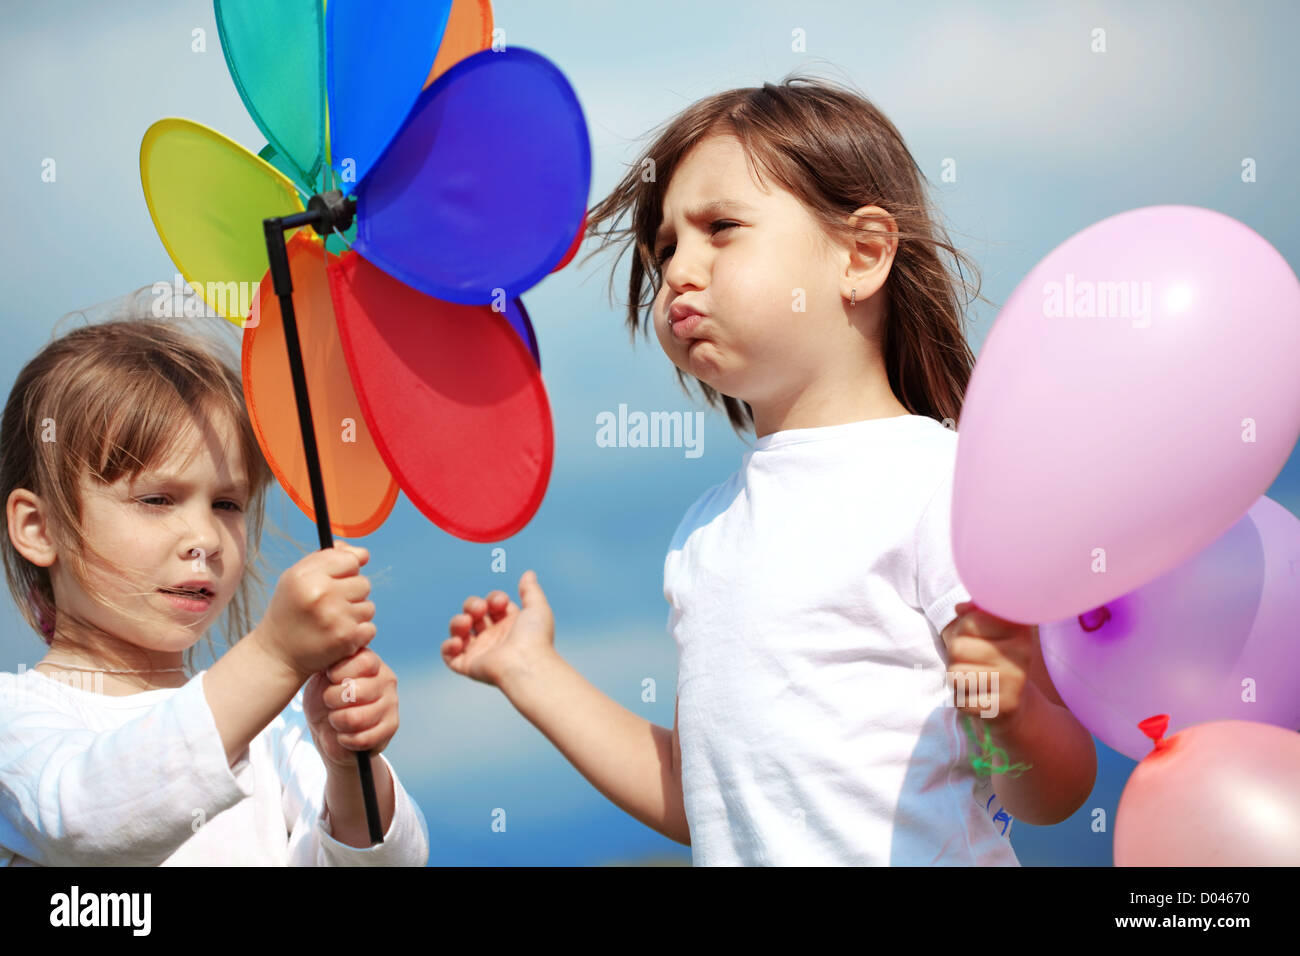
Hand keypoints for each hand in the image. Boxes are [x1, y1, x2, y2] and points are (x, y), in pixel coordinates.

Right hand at [254, 540, 375, 681]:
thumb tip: (363, 554)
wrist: (278, 655)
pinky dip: (358, 634)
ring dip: (356, 615)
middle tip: (330, 606)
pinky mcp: (346, 638)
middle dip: (352, 593)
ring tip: (332, 622)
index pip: (351, 559)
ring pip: (369, 606)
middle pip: (364, 583)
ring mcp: (335, 617)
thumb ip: (329, 557)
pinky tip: (338, 636)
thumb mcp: (298, 577)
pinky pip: (370, 628)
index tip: (333, 582)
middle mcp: (321, 594)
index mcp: (306, 576)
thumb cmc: (291, 611)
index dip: (345, 571)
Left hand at [302, 647, 397, 769]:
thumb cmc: (322, 697)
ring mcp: (391, 703)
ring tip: (335, 719)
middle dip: (332, 701)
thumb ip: (330, 662)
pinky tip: (343, 734)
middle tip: (329, 702)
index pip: (363, 663)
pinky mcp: (391, 727)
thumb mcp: (319, 676)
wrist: (327, 728)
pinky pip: (363, 739)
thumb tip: (337, 652)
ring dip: (337, 722)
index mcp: (370, 660)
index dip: (338, 673)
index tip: (329, 678)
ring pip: (357, 718)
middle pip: (357, 692)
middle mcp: (385, 679)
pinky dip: (346, 740)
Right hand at [441, 570, 554, 686]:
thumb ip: (530, 590)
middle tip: (480, 609)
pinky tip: (459, 641)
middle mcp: (494, 638)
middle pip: (473, 614)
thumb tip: (529, 573)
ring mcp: (481, 652)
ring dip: (458, 621)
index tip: (501, 601)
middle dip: (472, 605)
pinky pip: (450, 656)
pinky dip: (448, 646)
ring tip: (466, 622)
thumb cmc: (534, 637)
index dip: (493, 598)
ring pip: (459, 632)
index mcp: (510, 625)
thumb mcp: (537, 608)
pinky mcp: (469, 666)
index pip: (493, 605)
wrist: (527, 664)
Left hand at [940, 600, 1037, 730]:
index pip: (969, 622)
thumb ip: (971, 614)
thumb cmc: (991, 660)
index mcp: (1018, 629)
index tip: (977, 640)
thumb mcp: (983, 632)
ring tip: (975, 680)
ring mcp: (1015, 681)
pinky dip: (962, 699)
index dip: (962, 631)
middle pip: (957, 647)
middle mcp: (1022, 653)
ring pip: (955, 674)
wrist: (1015, 703)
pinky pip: (960, 699)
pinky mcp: (1004, 707)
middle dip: (955, 657)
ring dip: (957, 679)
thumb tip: (960, 608)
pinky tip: (979, 697)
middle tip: (973, 664)